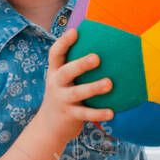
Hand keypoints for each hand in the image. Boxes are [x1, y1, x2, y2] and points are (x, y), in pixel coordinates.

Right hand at [36, 27, 113, 144]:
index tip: (75, 32)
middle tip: (96, 57)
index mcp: (55, 72)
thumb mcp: (63, 80)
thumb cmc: (63, 96)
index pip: (55, 54)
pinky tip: (111, 112)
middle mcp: (56, 84)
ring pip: (77, 93)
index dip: (63, 42)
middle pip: (66, 72)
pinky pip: (85, 114)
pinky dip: (98, 113)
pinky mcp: (70, 116)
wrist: (48, 127)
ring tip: (109, 84)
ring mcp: (62, 100)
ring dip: (93, 88)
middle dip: (80, 65)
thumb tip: (102, 47)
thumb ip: (75, 66)